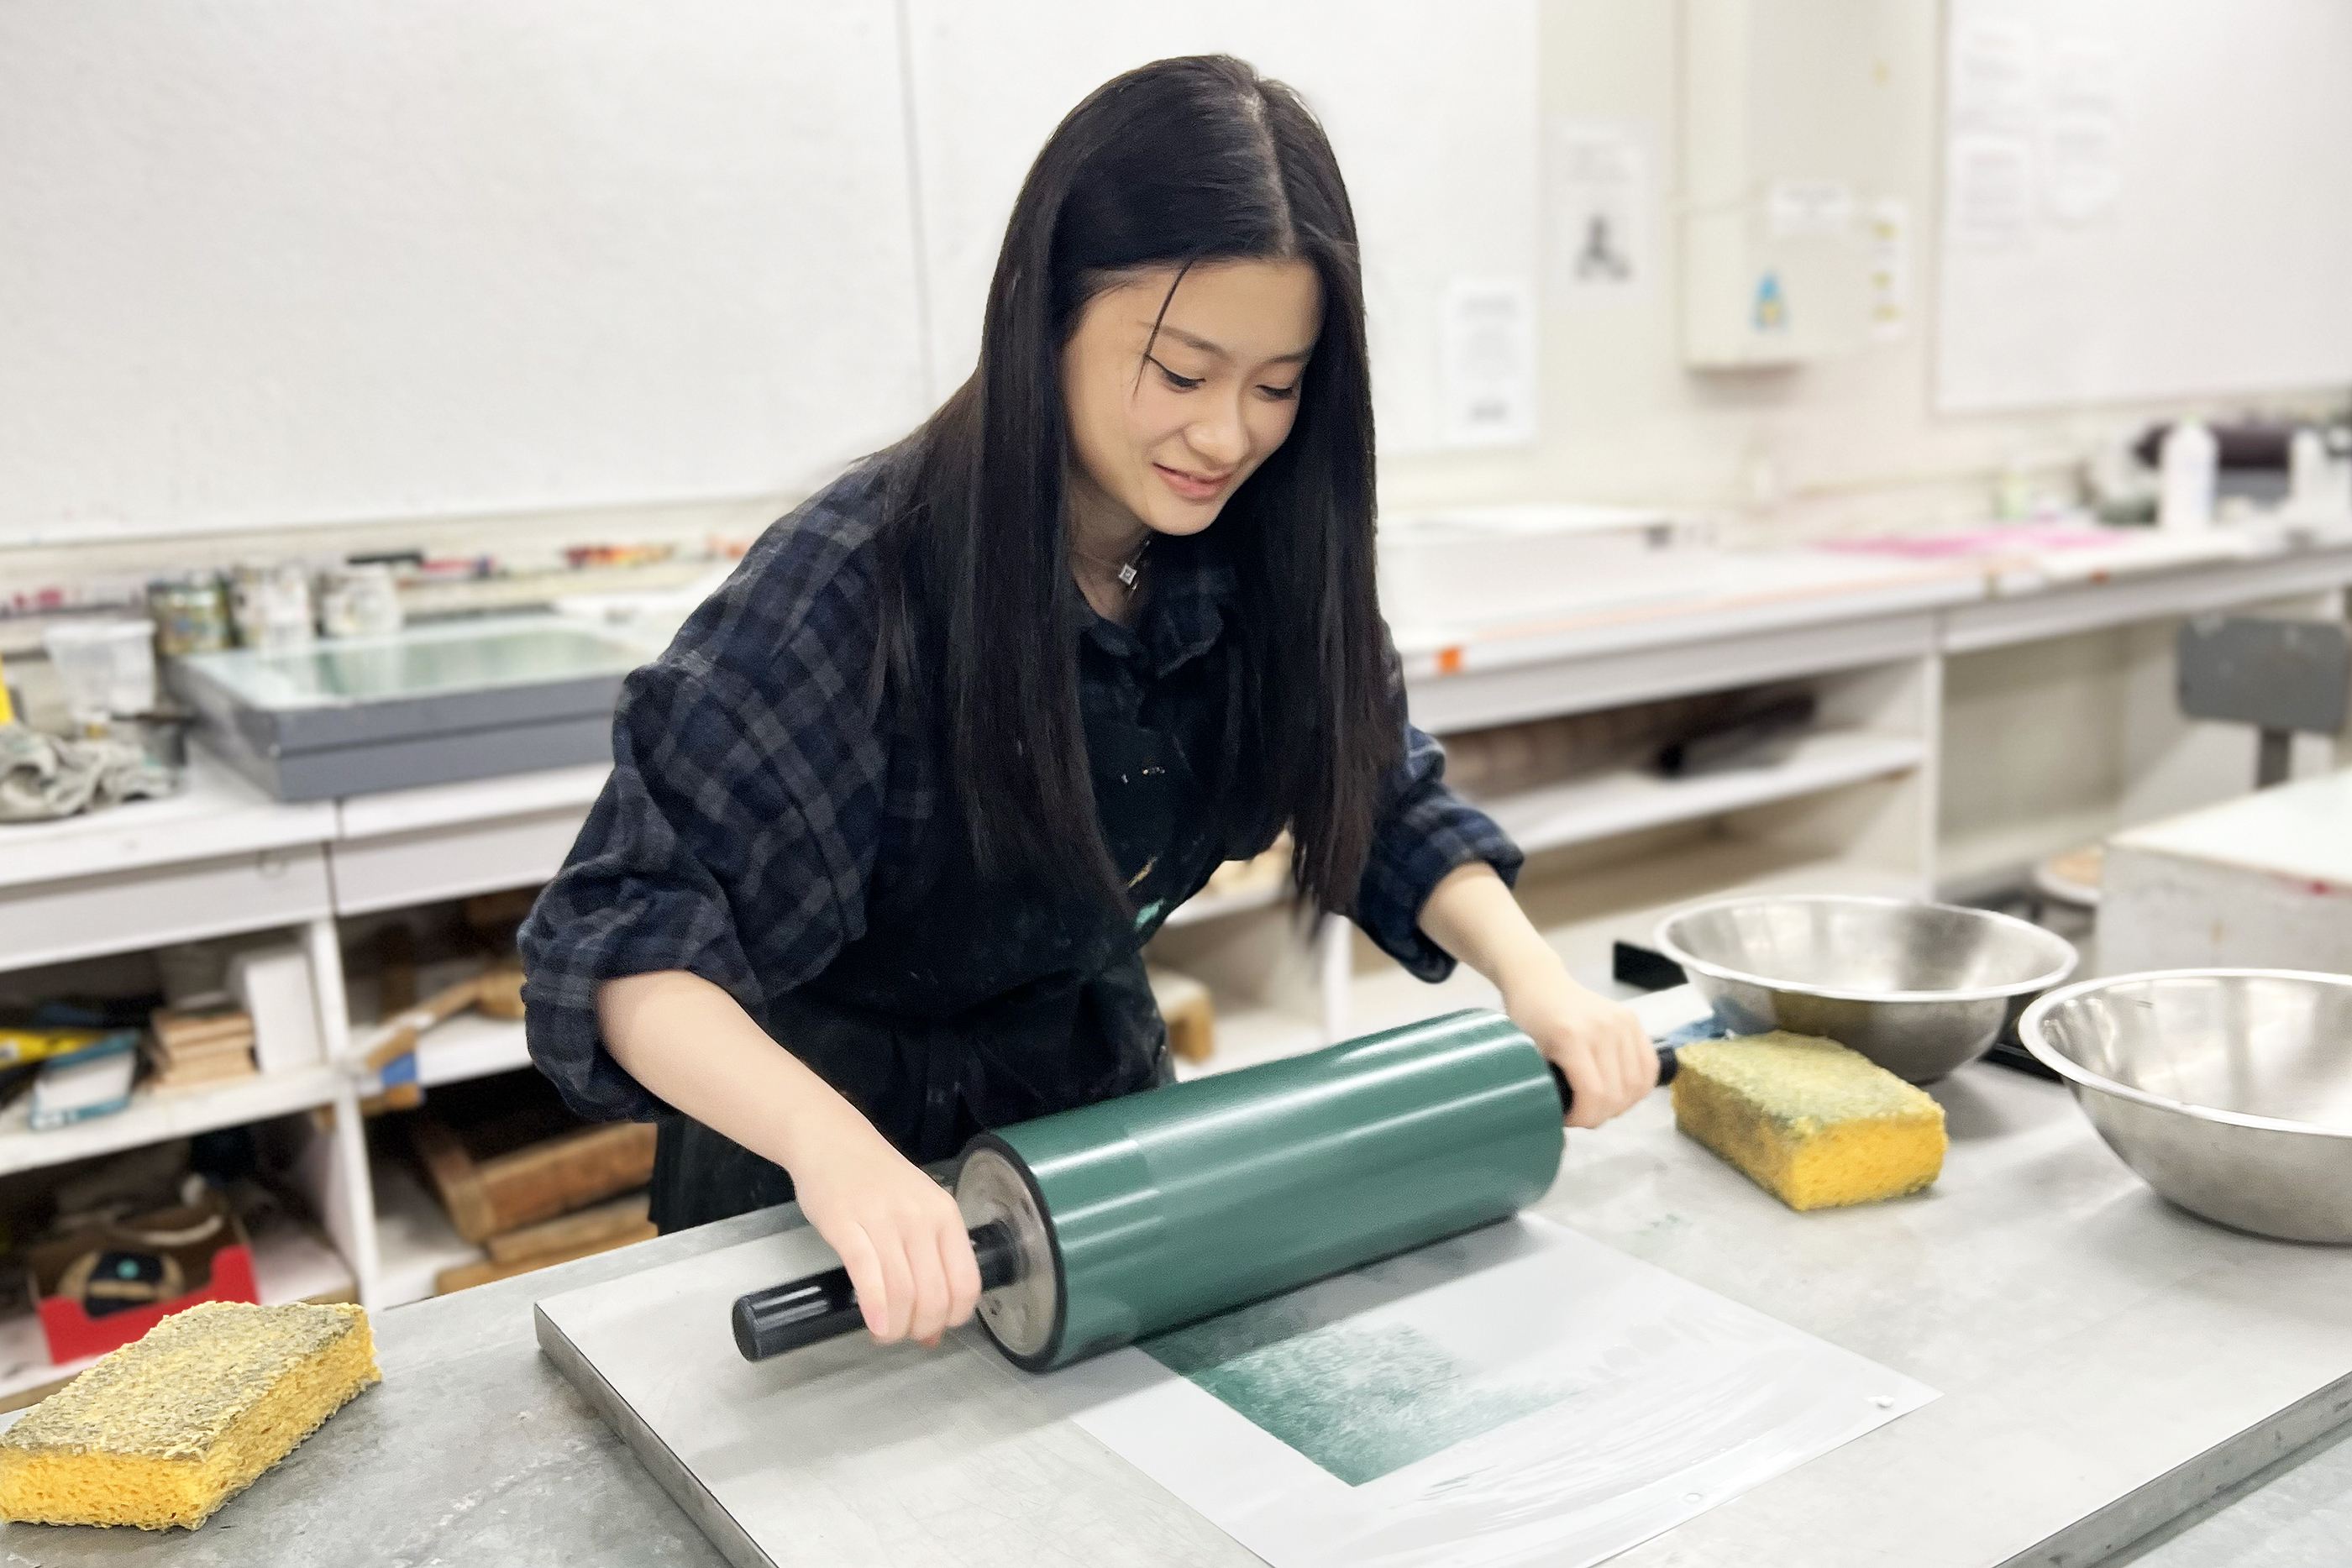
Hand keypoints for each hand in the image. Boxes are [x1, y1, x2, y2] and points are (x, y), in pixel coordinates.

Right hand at [787, 1108, 981, 1347]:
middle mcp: (921, 1218)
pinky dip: (875, 1309)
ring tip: (884, 1333)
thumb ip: (929, 1265)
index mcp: (946, 1215)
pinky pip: (869, 1276)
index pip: (966, 1283)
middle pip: (934, 1295)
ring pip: (903, 1291)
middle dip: (920, 1327)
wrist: (831, 1140)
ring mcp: (884, 1220)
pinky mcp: (847, 1225)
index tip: (934, 1327)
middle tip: (903, 1334)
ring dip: (895, 1327)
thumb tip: (932, 1332)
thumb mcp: (917, 1211)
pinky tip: (874, 1325)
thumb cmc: (876, 1180)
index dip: (953, 1317)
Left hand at [1502, 966, 1656, 1129]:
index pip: (1594, 1093)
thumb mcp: (1526, 1053)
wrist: (1540, 983)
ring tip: (1601, 1104)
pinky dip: (1639, 1086)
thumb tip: (1555, 1117)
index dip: (1585, 1117)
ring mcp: (1622, 1022)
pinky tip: (1621, 1092)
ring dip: (1622, 1104)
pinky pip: (1649, 1065)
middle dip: (1601, 1114)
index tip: (1569, 1119)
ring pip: (1637, 1083)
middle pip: (1618, 1093)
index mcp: (1572, 1037)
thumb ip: (1543, 1084)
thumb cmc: (1528, 1018)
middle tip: (1583, 1115)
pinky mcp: (1633, 1020)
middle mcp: (1603, 1028)